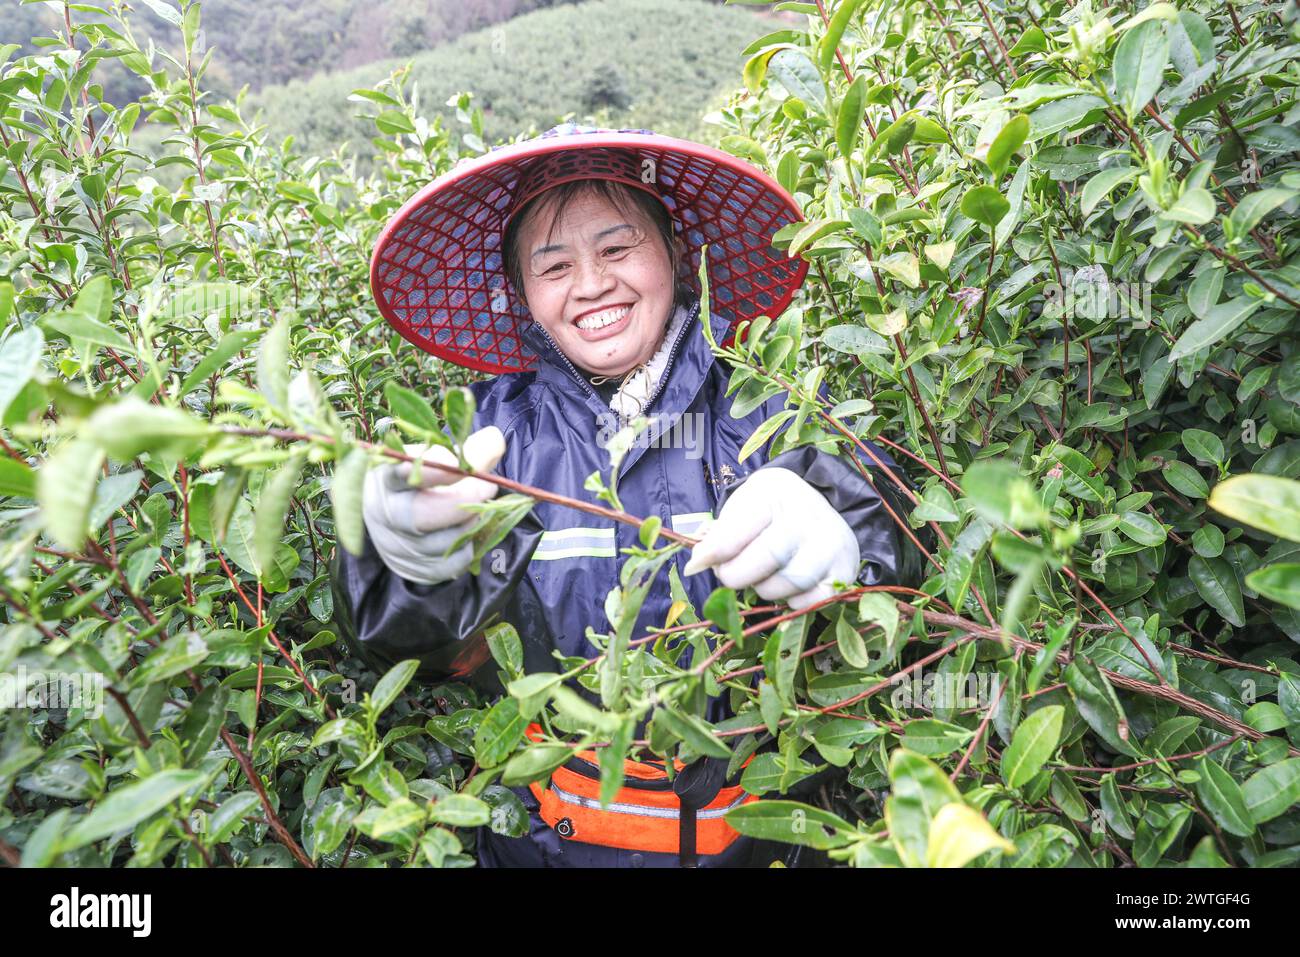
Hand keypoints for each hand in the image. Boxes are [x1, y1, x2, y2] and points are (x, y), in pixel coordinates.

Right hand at [362, 426, 506, 583]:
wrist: (393, 518)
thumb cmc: (419, 482)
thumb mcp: (434, 458)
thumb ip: (465, 450)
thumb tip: (493, 442)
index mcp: (386, 479)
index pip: (401, 474)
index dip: (432, 470)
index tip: (459, 464)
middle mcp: (384, 515)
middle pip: (420, 515)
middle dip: (463, 501)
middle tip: (489, 487)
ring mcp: (396, 546)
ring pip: (441, 543)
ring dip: (470, 524)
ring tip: (479, 509)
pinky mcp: (412, 569)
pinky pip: (449, 566)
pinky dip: (467, 549)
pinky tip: (471, 533)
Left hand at [682, 467, 858, 609]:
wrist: (815, 510)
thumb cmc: (769, 512)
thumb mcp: (741, 509)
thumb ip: (718, 534)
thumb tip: (695, 565)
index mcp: (776, 491)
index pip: (737, 531)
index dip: (713, 554)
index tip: (696, 565)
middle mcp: (810, 513)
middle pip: (764, 559)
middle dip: (735, 575)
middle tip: (729, 574)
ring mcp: (832, 542)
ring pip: (785, 584)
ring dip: (763, 589)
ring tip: (762, 575)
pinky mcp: (845, 570)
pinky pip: (809, 602)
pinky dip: (791, 601)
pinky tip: (788, 584)